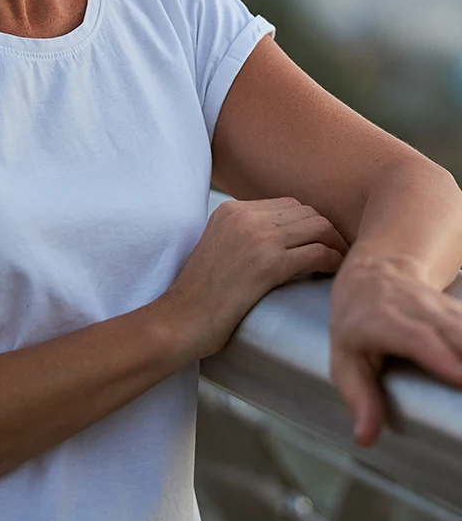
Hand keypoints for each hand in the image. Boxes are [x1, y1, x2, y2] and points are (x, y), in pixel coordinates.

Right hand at [163, 196, 348, 359]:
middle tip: (335, 253)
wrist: (183, 316)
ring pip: (318, 228)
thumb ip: (245, 234)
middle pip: (306, 212)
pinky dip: (332, 262)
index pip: (288, 204)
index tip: (318, 242)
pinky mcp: (268, 264)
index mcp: (231, 209)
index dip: (309, 223)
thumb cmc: (201, 292)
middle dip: (326, 231)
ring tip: (337, 264)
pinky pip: (318, 253)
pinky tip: (332, 274)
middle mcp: (245, 216)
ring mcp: (257, 237)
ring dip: (335, 245)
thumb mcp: (218, 245)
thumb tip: (287, 240)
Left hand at [329, 254, 461, 446]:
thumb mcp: (345, 358)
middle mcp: (415, 308)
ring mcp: (440, 305)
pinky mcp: (457, 310)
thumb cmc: (357, 325)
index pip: (415, 336)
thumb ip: (359, 397)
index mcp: (382, 320)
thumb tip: (365, 438)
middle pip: (451, 329)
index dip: (439, 355)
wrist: (372, 275)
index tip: (461, 377)